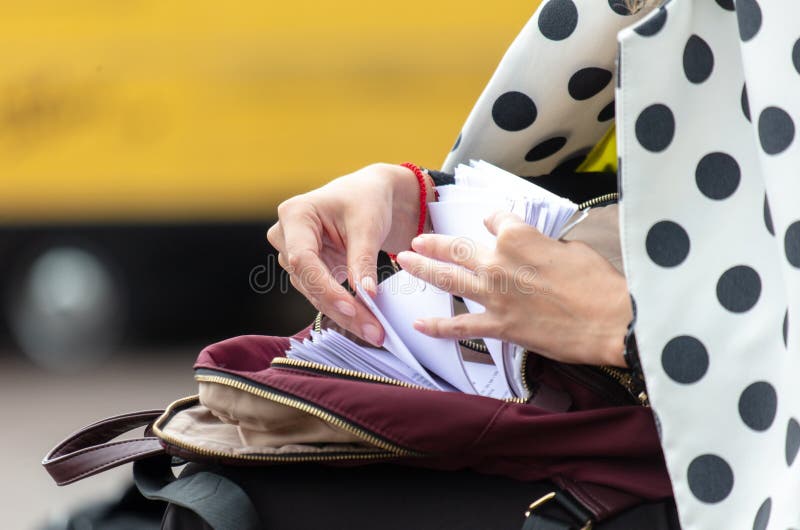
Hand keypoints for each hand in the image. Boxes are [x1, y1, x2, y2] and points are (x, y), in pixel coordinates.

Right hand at [267, 163, 432, 345]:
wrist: (370, 195)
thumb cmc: (367, 200)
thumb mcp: (368, 225)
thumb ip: (362, 260)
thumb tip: (366, 294)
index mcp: (295, 214)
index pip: (303, 259)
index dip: (325, 287)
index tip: (352, 307)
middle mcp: (285, 235)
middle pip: (307, 281)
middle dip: (340, 308)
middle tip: (372, 331)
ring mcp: (294, 254)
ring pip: (314, 294)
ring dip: (344, 314)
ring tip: (374, 331)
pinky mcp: (307, 270)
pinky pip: (322, 294)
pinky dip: (344, 309)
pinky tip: (365, 323)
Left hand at [394, 211, 631, 365]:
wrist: (611, 321)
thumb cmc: (598, 283)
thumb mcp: (571, 248)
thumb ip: (542, 245)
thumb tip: (533, 250)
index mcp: (518, 236)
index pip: (494, 221)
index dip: (494, 223)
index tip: (491, 226)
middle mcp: (498, 262)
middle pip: (457, 247)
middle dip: (433, 242)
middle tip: (417, 240)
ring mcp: (494, 295)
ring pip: (447, 279)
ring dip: (422, 269)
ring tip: (404, 262)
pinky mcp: (499, 326)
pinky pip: (459, 326)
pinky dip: (437, 326)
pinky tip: (420, 324)